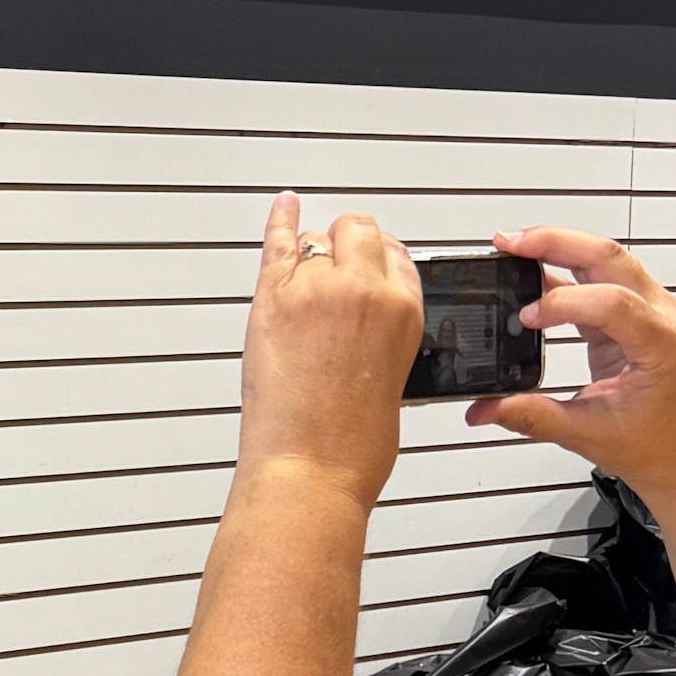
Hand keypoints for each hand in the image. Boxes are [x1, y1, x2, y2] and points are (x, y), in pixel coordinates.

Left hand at [235, 192, 421, 503]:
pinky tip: (282, 206)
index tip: (370, 267)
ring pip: (316, 237)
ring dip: (313, 253)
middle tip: (337, 270)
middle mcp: (363, 289)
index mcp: (404, 311)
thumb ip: (387, 334)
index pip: (398, 255)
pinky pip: (276, 239)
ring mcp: (314, 288)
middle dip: (349, 246)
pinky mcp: (271, 297)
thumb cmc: (352, 444)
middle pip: (358, 232)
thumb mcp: (396, 381)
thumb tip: (369, 318)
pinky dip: (278, 219)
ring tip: (306, 277)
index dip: (380, 261)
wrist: (309, 469)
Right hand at [471, 226, 675, 513]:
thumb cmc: (652, 442)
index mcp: (660, 344)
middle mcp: (659, 314)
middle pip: (608, 257)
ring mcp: (647, 306)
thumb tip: (486, 407)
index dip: (563, 303)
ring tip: (512, 247)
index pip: (612, 302)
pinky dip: (561, 265)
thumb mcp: (588, 434)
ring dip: (557, 245)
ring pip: (603, 256)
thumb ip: (533, 417)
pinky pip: (596, 274)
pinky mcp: (629, 308)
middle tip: (509, 244)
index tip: (525, 318)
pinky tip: (527, 267)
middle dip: (556, 242)